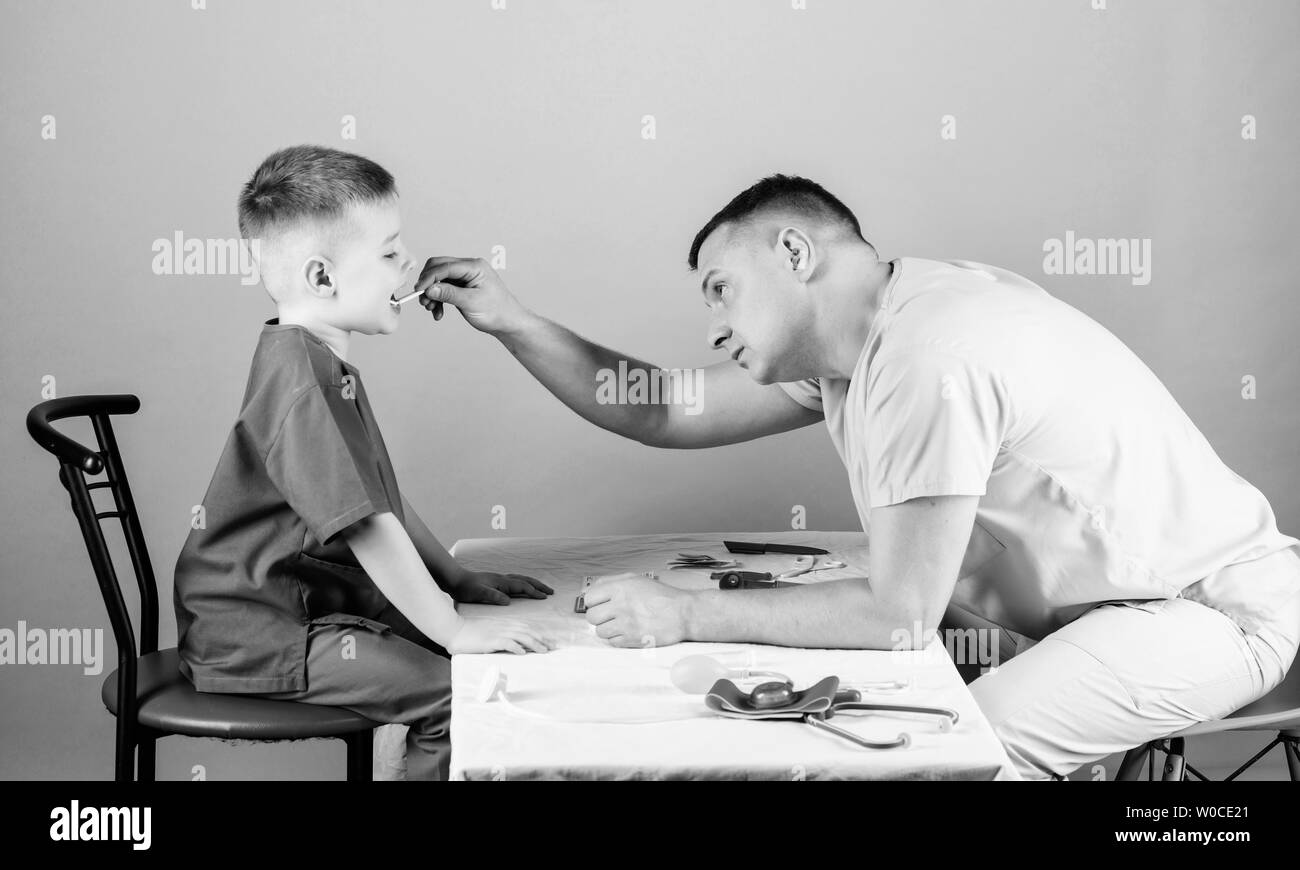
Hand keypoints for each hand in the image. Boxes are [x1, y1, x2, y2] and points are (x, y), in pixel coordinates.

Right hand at [413, 256, 530, 334]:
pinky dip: (439, 299)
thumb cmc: (496, 312)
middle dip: (428, 284)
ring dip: (432, 294)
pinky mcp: (462, 287)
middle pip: (439, 268)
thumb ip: (449, 294)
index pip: (445, 266)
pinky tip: (438, 312)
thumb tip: (429, 289)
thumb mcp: (471, 303)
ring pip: (439, 279)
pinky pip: (444, 288)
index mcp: (474, 267)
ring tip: (431, 309)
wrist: (508, 322)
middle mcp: (469, 268)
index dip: (429, 278)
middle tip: (423, 301)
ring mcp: (465, 277)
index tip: (419, 291)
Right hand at [447, 616, 553, 654]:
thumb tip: (516, 646)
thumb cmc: (471, 633)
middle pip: (527, 632)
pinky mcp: (490, 640)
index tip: (549, 642)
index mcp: (504, 624)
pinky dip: (516, 647)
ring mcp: (497, 633)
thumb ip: (502, 637)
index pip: (526, 628)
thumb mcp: (490, 632)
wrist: (455, 630)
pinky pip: (506, 642)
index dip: (539, 634)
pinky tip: (523, 652)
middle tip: (552, 647)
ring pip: (521, 636)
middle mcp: (503, 627)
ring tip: (543, 650)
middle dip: (541, 639)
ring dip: (534, 643)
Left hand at [450, 570, 553, 604]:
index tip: (545, 597)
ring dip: (533, 583)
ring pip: (522, 579)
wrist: (456, 580)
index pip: (522, 586)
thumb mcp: (479, 594)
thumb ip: (493, 596)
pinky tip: (523, 588)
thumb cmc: (466, 588)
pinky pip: (516, 581)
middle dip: (539, 586)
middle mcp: (503, 579)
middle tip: (551, 591)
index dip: (534, 592)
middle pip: (526, 580)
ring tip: (542, 589)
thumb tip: (508, 601)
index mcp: (502, 582)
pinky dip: (524, 583)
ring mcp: (500, 579)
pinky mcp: (497, 581)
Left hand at [582, 573, 689, 647]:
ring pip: (600, 632)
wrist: (683, 613)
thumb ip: (610, 582)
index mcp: (620, 588)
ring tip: (622, 624)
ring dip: (609, 629)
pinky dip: (619, 639)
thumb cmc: (661, 596)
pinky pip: (612, 642)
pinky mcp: (632, 639)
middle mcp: (621, 605)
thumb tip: (587, 592)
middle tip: (611, 616)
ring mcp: (626, 624)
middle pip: (592, 617)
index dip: (594, 602)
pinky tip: (629, 631)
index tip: (601, 604)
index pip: (589, 598)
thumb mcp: (636, 579)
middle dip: (599, 617)